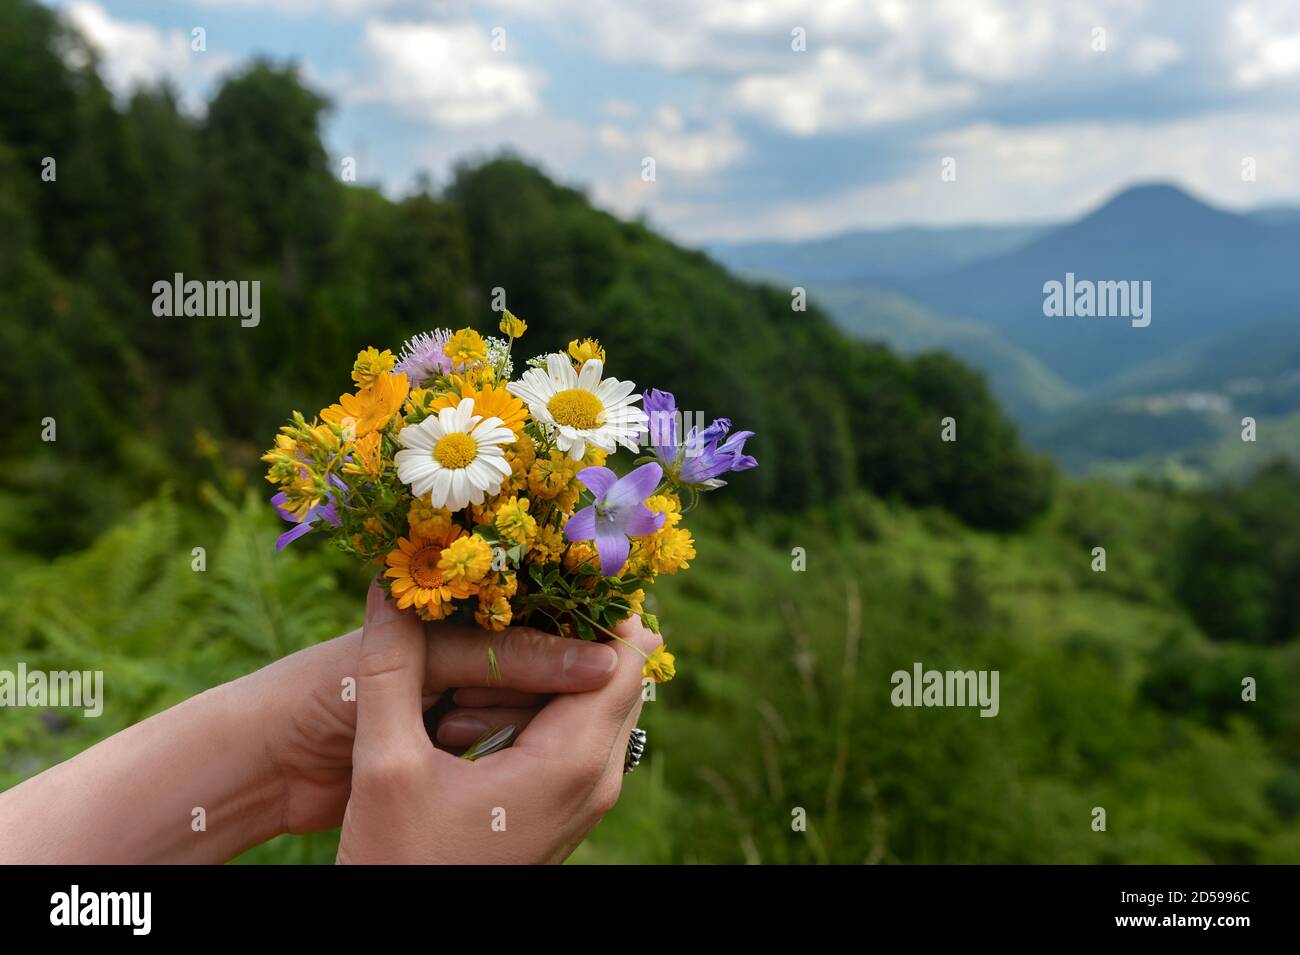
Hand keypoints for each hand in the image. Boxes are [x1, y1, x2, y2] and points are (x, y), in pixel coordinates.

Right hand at [336, 580, 658, 863]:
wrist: (399, 940)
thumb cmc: (395, 860)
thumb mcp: (383, 761)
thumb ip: (390, 669)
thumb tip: (387, 586)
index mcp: (571, 761)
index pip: (628, 659)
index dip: (602, 606)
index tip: (555, 565)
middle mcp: (596, 780)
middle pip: (620, 677)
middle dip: (572, 633)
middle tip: (507, 603)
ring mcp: (584, 799)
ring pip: (596, 706)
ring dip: (551, 673)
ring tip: (484, 660)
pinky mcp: (563, 810)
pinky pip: (577, 737)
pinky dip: (541, 706)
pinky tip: (477, 703)